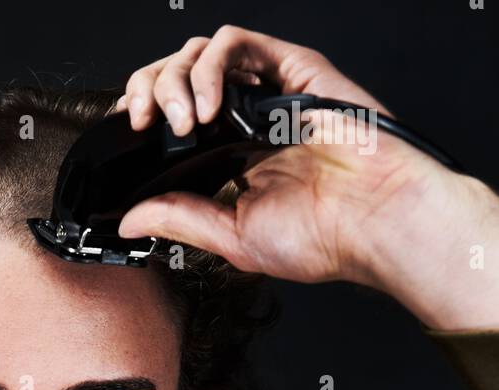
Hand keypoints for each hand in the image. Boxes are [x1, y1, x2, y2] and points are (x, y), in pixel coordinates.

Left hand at [114, 26, 498, 329]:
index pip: (171, 116)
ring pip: (198, 52)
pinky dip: (208, 67)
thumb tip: (131, 219)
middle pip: (176, 76)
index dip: (144, 116)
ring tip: (180, 123)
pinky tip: (205, 108)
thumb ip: (179, 218)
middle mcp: (245, 117)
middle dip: (148, 91)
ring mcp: (266, 89)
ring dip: (174, 80)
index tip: (128, 138)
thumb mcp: (231, 236)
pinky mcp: (289, 66)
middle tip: (143, 124)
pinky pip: (234, 41)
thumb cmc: (323, 234)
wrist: (372, 220)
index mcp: (231, 155)